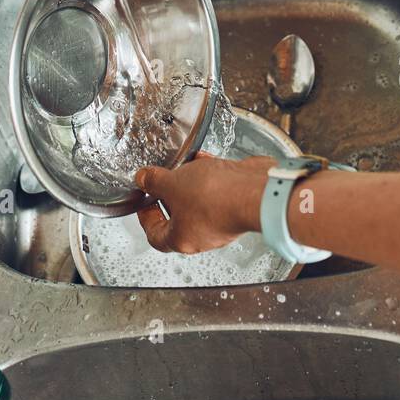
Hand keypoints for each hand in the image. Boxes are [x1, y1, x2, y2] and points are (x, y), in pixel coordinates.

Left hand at [134, 153, 273, 252]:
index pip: (155, 235)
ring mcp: (221, 220)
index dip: (146, 218)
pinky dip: (209, 176)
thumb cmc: (216, 198)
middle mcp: (203, 235)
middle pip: (179, 218)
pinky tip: (204, 160)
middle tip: (163, 181)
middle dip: (170, 196)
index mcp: (182, 239)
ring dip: (191, 184)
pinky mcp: (236, 204)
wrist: (256, 191)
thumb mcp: (173, 184)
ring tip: (183, 166)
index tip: (144, 202)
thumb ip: (155, 181)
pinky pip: (217, 191)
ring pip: (199, 203)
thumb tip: (143, 179)